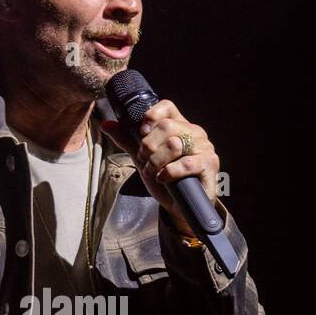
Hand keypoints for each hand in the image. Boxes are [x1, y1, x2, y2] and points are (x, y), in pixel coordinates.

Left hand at [103, 100, 219, 232]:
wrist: (181, 208)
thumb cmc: (165, 180)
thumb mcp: (143, 158)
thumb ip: (128, 140)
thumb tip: (106, 124)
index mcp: (180, 126)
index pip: (167, 107)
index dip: (150, 117)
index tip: (141, 134)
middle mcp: (195, 133)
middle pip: (166, 126)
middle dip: (148, 146)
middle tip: (144, 160)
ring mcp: (204, 147)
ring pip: (174, 144)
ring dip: (156, 161)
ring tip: (152, 172)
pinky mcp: (209, 164)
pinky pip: (185, 163)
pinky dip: (169, 172)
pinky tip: (163, 179)